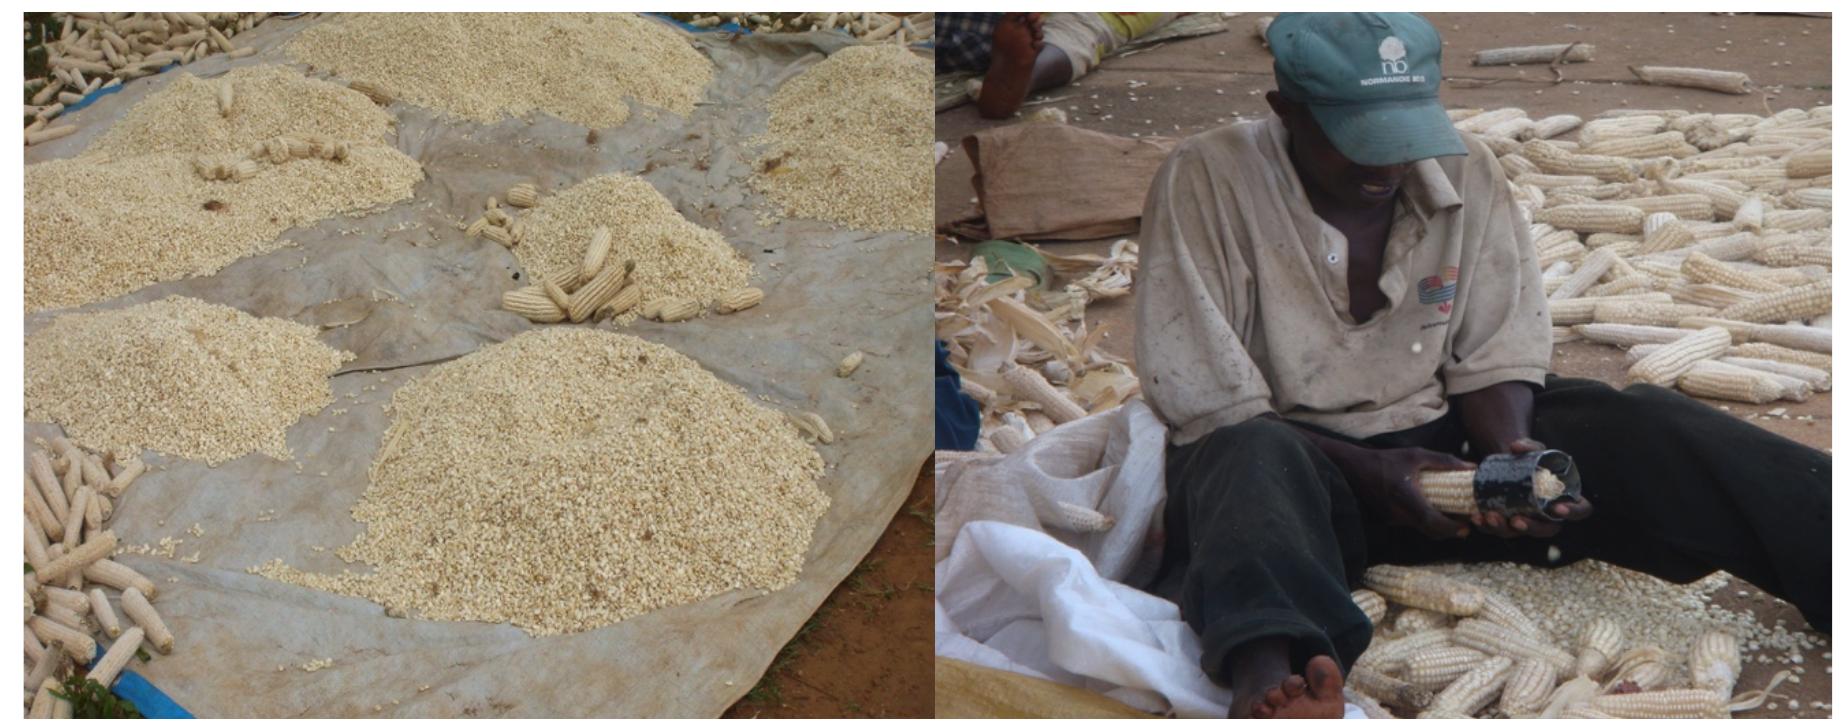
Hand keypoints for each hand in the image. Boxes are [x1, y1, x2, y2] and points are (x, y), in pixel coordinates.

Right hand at [1345, 446, 1473, 539]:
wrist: (1355, 468)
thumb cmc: (1387, 460)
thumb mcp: (1416, 455)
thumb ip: (1444, 461)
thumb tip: (1471, 466)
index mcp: (1407, 497)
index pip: (1432, 521)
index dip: (1451, 527)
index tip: (1467, 525)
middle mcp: (1400, 513)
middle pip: (1430, 532)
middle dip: (1450, 531)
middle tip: (1466, 524)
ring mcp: (1394, 518)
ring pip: (1422, 530)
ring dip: (1439, 527)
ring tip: (1454, 516)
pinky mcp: (1390, 519)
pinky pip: (1413, 524)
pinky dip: (1427, 522)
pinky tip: (1434, 511)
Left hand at [1466, 438, 1593, 537]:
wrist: (1509, 465)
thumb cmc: (1531, 459)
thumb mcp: (1534, 449)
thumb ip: (1529, 446)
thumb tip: (1516, 447)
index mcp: (1567, 498)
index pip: (1581, 510)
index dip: (1573, 512)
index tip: (1557, 508)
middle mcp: (1550, 515)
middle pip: (1547, 530)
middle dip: (1532, 528)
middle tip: (1517, 521)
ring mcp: (1529, 521)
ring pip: (1520, 533)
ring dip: (1504, 528)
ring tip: (1490, 517)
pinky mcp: (1508, 523)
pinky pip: (1499, 530)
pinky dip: (1487, 526)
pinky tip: (1477, 517)